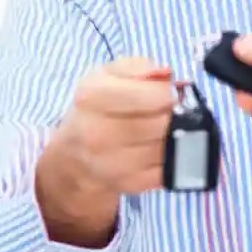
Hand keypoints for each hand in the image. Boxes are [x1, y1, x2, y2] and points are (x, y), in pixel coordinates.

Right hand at [49, 57, 177, 194]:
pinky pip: (168, 169)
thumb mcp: (109, 76)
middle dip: (174, 114)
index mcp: (91, 98)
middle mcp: (97, 134)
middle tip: (173, 109)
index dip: (165, 92)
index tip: (170, 92)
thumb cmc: (97, 107)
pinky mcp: (130, 184)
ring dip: (176, 135)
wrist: (75, 154)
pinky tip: (164, 146)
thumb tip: (165, 73)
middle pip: (159, 123)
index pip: (144, 95)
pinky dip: (174, 156)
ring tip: (168, 126)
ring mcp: (112, 164)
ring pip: (167, 147)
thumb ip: (138, 67)